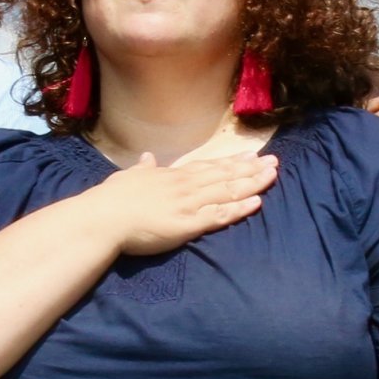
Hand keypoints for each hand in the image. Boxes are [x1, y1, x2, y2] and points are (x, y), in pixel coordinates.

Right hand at [82, 149, 277, 255]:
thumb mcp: (129, 177)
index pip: (209, 166)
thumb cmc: (111, 199)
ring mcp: (189, 203)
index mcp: (172, 175)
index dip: (232, 161)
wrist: (104, 217)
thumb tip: (146, 158)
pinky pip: (220, 214)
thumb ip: (143, 169)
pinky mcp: (189, 223)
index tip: (251, 155)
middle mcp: (185, 185)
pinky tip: (257, 201)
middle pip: (225, 174)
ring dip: (252, 182)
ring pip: (228, 190)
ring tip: (273, 175)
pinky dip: (240, 208)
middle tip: (274, 161)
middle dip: (251, 168)